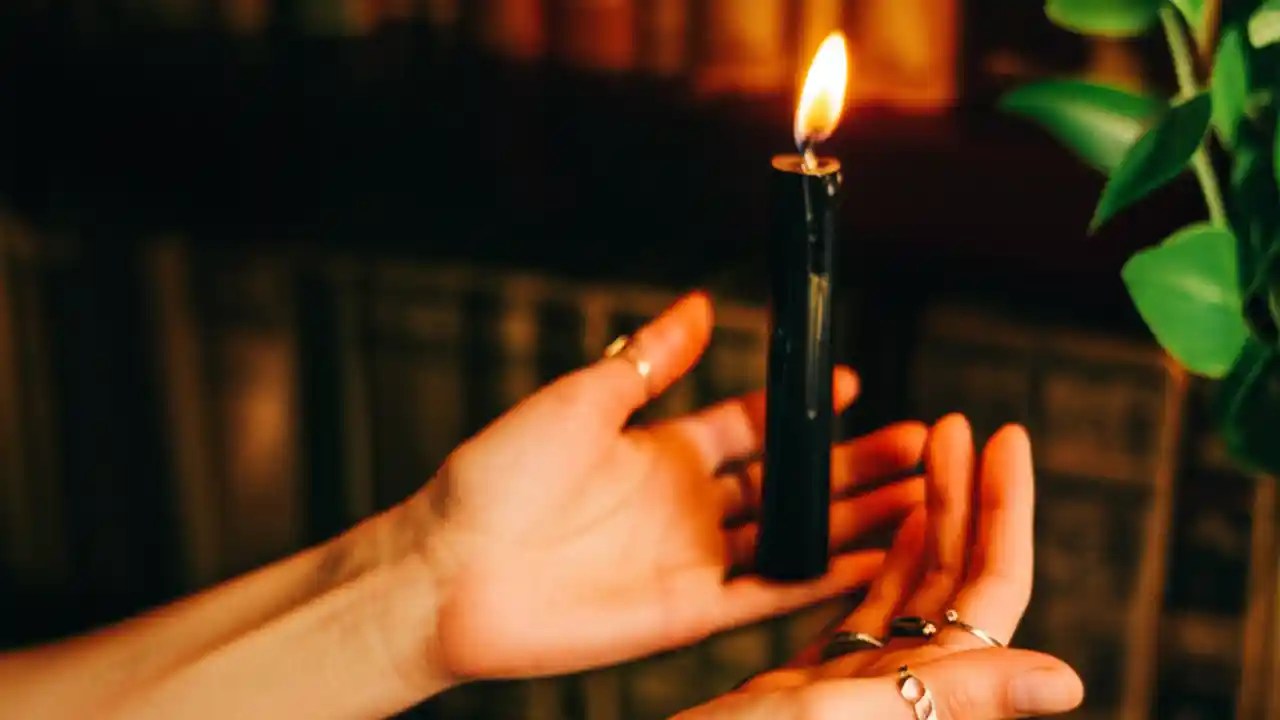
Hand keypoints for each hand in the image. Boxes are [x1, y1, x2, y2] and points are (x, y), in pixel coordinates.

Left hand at [403, 292, 926, 680]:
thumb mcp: (584, 398)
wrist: (448, 569)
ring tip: (925, 498)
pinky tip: (879, 562)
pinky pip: (772, 593)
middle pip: (791, 481)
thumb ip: (653, 361)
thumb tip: (703, 305)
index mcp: (662, 449)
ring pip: (795, 535)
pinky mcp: (690, 614)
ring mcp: (692, 559)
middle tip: (922, 446)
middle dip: (856, 464)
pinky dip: (827, 580)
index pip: (755, 425)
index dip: (804, 407)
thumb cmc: (498, 476)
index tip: (854, 385)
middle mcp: (686, 505)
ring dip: (859, 519)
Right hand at [676, 418, 1084, 717]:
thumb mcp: (836, 717)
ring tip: (926, 458)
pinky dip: (883, 560)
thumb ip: (953, 697)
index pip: (992, 588)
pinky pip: (869, 610)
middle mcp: (909, 691)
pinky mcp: (824, 683)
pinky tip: (887, 529)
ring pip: (914, 587)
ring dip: (926, 517)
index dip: (1004, 510)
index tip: (1004, 441)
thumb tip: (1065, 681)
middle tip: (954, 428)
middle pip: (958, 578)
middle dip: (961, 495)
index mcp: (926, 696)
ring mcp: (868, 686)